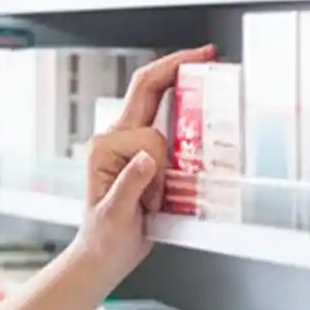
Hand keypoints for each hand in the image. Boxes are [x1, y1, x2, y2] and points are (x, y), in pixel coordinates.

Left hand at [74, 45, 216, 282]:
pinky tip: (177, 171)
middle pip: (146, 92)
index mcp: (105, 148)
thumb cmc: (104, 238)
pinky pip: (168, 136)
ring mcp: (127, 146)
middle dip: (174, 68)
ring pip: (166, 121)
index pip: (146, 125)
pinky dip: (183, 143)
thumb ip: (129, 186)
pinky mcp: (140, 156)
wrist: (102, 256)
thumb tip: (147, 158)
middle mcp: (114, 140)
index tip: (196, 65)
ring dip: (179, 146)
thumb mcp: (115, 215)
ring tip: (160, 193)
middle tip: (206, 54)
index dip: (169, 125)